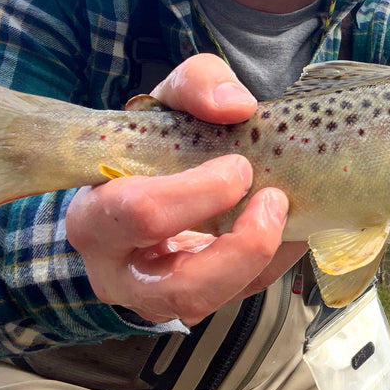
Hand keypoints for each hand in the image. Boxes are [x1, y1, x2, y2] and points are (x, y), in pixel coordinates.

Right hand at [66, 54, 306, 324]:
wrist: (160, 175)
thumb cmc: (156, 143)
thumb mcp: (170, 100)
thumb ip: (197, 85)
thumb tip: (235, 105)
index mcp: (96, 216)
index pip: (139, 215)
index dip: (197, 194)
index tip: (238, 166)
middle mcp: (118, 271)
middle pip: (180, 286)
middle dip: (239, 246)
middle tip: (274, 198)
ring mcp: (157, 298)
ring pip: (212, 304)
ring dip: (259, 261)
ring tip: (285, 212)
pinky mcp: (197, 303)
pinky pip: (242, 295)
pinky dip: (275, 261)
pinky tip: (292, 225)